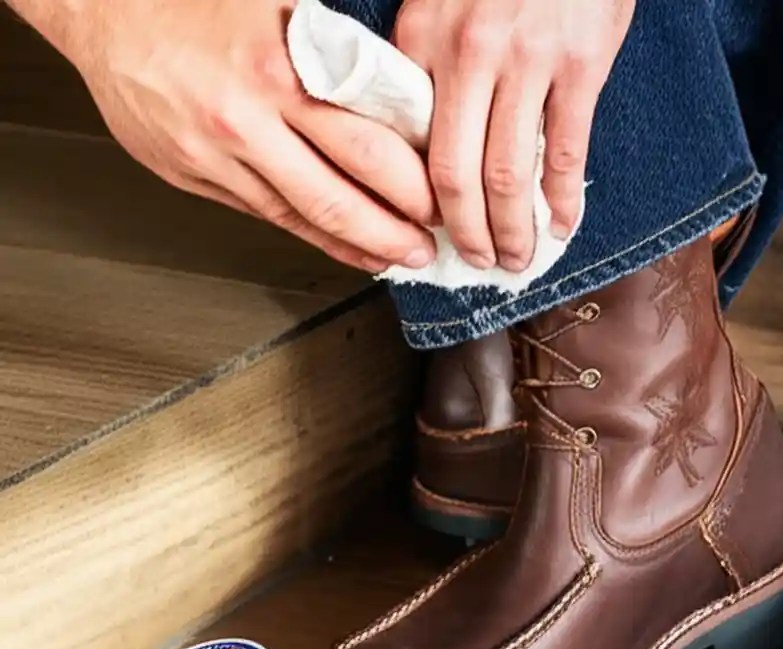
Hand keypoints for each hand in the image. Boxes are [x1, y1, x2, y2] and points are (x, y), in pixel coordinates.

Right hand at [51, 0, 437, 271]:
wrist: (105, 9)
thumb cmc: (196, 1)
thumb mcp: (282, 5)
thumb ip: (341, 53)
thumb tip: (406, 93)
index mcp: (281, 71)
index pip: (368, 145)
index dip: (415, 182)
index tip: (445, 196)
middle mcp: (248, 120)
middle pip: (342, 196)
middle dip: (397, 229)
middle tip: (433, 244)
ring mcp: (216, 155)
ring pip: (304, 217)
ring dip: (361, 245)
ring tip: (399, 257)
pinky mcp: (193, 175)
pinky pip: (267, 216)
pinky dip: (314, 237)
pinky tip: (346, 249)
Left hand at [393, 0, 634, 270]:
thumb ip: (427, 57)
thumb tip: (421, 130)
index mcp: (424, 38)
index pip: (409, 141)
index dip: (418, 199)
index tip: (428, 228)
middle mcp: (470, 54)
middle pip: (456, 173)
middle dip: (465, 232)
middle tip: (475, 263)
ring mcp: (528, 62)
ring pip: (510, 173)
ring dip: (514, 229)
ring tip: (518, 259)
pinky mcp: (581, 66)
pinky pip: (567, 150)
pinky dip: (565, 198)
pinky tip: (564, 224)